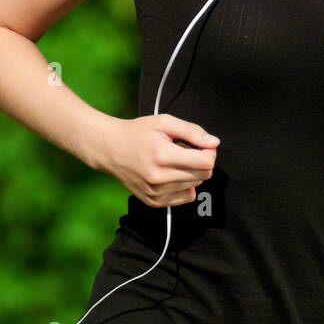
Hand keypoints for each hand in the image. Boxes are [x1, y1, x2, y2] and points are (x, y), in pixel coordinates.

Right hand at [97, 114, 217, 207]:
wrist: (110, 149)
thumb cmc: (138, 133)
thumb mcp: (165, 122)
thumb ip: (193, 131)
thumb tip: (214, 143)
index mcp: (162, 155)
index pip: (206, 162)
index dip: (209, 152)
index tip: (200, 145)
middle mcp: (158, 177)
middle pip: (204, 175)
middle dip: (202, 161)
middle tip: (187, 151)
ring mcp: (155, 192)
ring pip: (196, 185)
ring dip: (192, 173)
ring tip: (173, 161)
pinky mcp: (154, 201)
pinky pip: (186, 197)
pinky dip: (185, 185)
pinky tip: (172, 174)